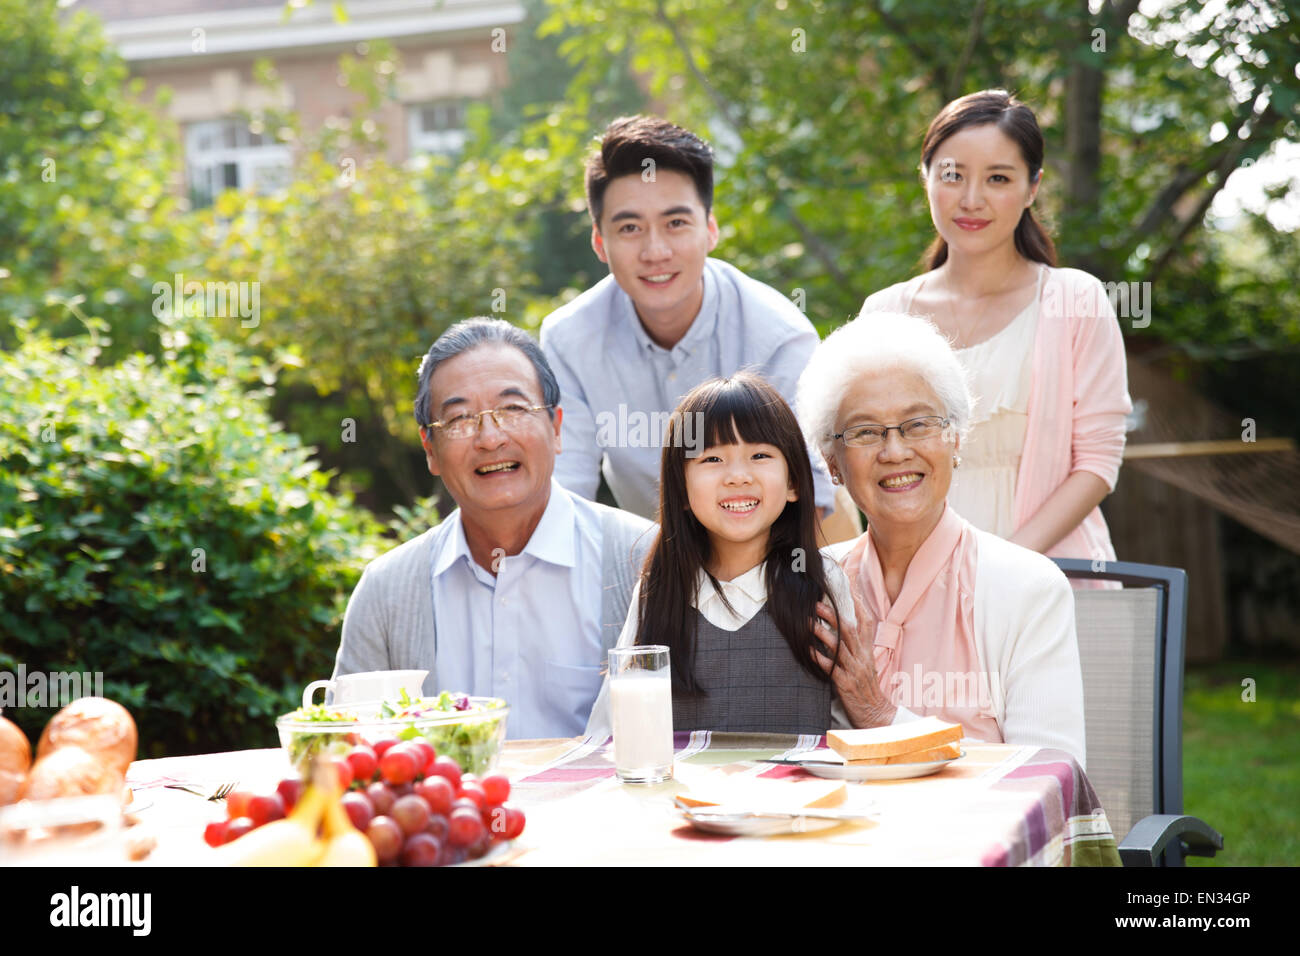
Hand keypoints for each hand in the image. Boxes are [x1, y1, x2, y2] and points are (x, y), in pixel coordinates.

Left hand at [811, 589, 895, 728]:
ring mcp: (854, 670)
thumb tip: (843, 625)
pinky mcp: (846, 684)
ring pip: (839, 647)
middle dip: (832, 615)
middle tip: (815, 604)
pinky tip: (809, 652)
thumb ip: (856, 644)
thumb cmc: (866, 687)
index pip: (864, 621)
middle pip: (849, 630)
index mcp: (867, 650)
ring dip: (822, 633)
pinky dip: (820, 660)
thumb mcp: (865, 662)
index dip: (856, 603)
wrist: (876, 714)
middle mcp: (862, 657)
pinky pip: (832, 669)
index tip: (847, 586)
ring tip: (807, 623)